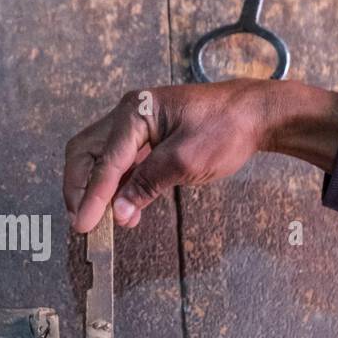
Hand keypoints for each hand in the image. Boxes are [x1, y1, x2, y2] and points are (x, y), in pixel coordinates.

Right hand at [63, 78, 337, 233]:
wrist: (257, 114)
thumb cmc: (227, 129)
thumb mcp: (186, 161)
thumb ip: (147, 185)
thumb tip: (118, 213)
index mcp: (135, 112)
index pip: (105, 160)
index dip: (92, 197)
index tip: (82, 225)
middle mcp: (129, 113)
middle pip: (86, 152)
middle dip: (80, 187)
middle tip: (83, 220)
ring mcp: (136, 123)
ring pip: (98, 157)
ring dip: (97, 188)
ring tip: (104, 220)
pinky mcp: (147, 136)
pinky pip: (119, 161)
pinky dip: (116, 185)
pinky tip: (125, 208)